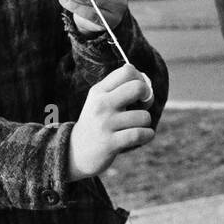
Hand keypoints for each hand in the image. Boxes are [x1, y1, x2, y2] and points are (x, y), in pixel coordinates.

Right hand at [66, 64, 154, 180]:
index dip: (140, 79)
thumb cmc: (97, 123)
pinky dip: (147, 135)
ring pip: (143, 116)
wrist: (75, 153)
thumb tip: (146, 83)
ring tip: (136, 126)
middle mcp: (101, 104)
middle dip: (148, 97)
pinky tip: (143, 136)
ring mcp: (105, 124)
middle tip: (142, 107)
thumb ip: (120, 89)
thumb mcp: (101, 101)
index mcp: (99, 91)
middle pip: (138, 88)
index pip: (127, 71)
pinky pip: (140, 134)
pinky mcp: (110, 143)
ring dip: (145, 123)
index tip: (138, 93)